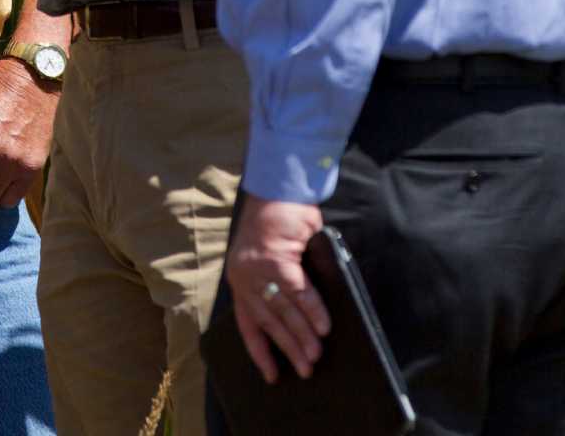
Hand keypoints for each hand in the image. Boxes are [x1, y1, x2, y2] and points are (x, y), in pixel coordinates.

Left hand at [225, 195, 329, 382]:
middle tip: (306, 369)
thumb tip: (303, 318)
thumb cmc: (278, 223)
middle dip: (289, 348)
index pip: (247, 324)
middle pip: (268, 322)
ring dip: (302, 335)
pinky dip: (313, 311)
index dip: (260, 351)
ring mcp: (259, 270)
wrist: (278, 189)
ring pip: (284, 311)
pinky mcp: (277, 260)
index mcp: (240, 280)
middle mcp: (244, 278)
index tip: (272, 375)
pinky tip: (324, 326)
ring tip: (316, 354)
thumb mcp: (272, 256)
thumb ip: (281, 283)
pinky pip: (298, 293)